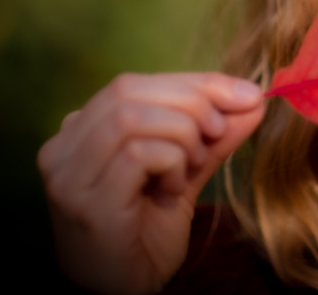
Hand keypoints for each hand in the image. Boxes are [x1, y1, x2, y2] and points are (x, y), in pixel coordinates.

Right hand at [37, 72, 264, 293]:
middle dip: (190, 102)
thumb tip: (253, 100)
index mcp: (81, 130)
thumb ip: (212, 136)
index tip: (247, 94)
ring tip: (192, 165)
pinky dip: (169, 162)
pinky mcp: (86, 202)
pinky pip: (135, 154)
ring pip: (130, 117)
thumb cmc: (146, 235)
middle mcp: (63, 146)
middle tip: (218, 132)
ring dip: (180, 133)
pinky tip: (173, 189)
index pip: (137, 83)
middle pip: (129, 90)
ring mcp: (68, 174)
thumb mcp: (185, 173)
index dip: (196, 83)